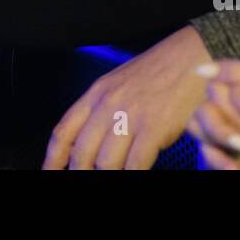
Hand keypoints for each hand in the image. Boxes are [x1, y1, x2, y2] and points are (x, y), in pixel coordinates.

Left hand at [44, 25, 212, 169]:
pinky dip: (132, 175)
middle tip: (84, 181)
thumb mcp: (119, 84)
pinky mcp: (153, 127)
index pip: (64, 132)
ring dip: (107, 176)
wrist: (190, 57)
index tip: (50, 172)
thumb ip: (102, 110)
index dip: (53, 159)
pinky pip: (135, 163)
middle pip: (81, 153)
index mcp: (96, 94)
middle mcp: (108, 105)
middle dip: (80, 174)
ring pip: (105, 163)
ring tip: (112, 178)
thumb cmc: (157, 72)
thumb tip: (90, 141)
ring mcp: (130, 116)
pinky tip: (134, 176)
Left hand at [189, 60, 239, 169]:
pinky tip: (218, 144)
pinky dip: (216, 154)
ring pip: (211, 140)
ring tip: (223, 115)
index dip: (223, 79)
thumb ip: (237, 70)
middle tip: (231, 94)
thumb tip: (200, 71)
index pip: (216, 91)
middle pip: (211, 114)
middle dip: (216, 100)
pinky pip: (224, 167)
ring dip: (211, 125)